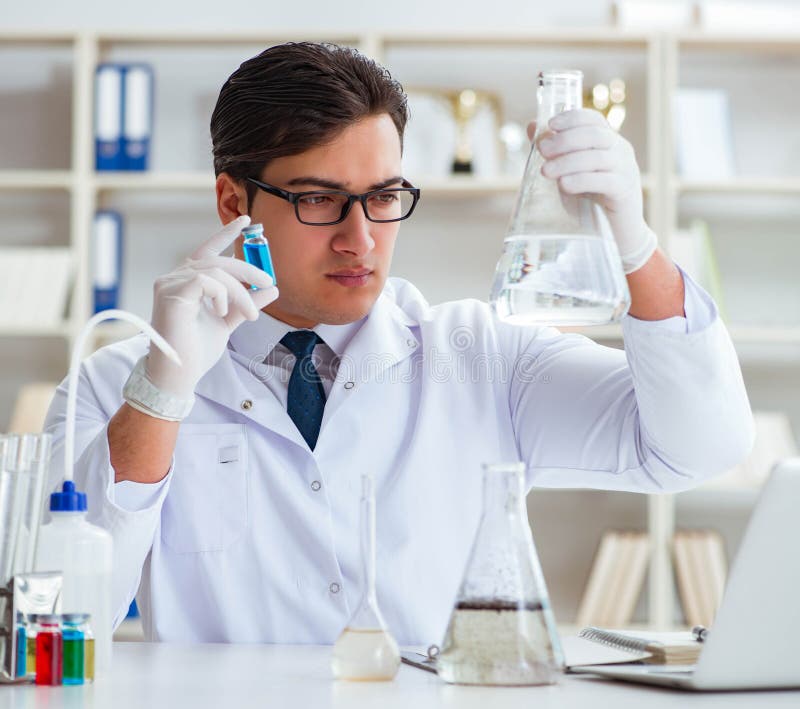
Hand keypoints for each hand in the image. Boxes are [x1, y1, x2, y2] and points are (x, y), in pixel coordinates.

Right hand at [146, 215, 278, 397]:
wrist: (180, 375)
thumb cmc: (196, 350)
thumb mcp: (229, 321)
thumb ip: (246, 303)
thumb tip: (272, 288)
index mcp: (189, 281)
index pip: (208, 250)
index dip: (226, 233)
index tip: (246, 221)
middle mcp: (176, 278)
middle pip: (218, 260)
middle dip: (248, 269)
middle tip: (268, 282)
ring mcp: (170, 285)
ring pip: (215, 271)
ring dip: (240, 292)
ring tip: (250, 314)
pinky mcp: (170, 295)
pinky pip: (205, 281)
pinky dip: (221, 295)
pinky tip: (220, 312)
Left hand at [527, 109, 656, 273]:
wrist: (616, 232)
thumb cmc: (591, 200)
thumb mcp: (569, 171)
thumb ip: (554, 151)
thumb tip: (532, 126)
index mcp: (607, 141)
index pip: (593, 119)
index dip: (573, 118)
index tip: (550, 125)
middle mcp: (620, 150)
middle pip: (595, 135)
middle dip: (565, 140)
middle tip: (542, 151)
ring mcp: (625, 170)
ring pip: (598, 157)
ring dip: (568, 162)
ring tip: (546, 172)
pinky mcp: (625, 191)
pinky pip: (605, 180)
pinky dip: (582, 180)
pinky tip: (564, 185)